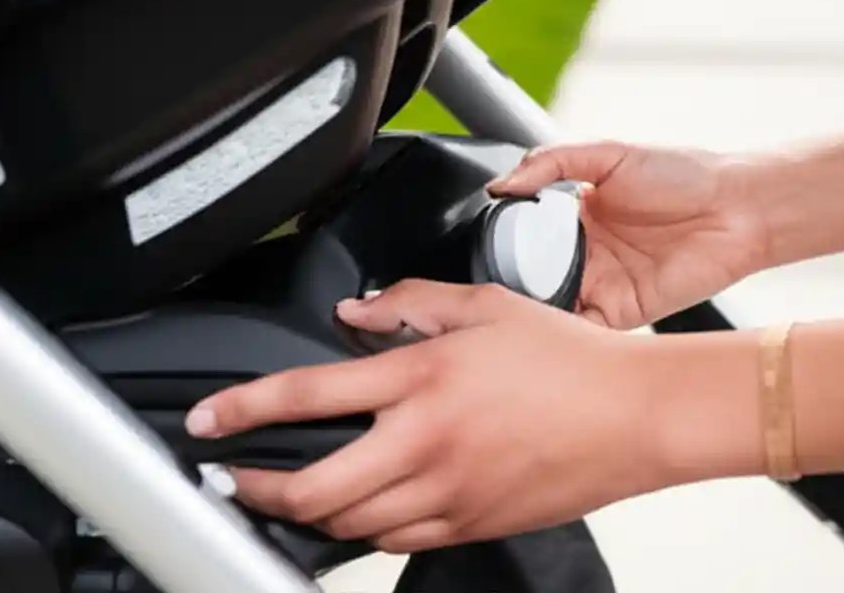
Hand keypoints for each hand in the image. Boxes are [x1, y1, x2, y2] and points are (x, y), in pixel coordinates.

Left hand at [185, 281, 719, 551]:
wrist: (636, 416)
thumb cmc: (570, 360)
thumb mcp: (487, 305)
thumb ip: (410, 302)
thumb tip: (353, 313)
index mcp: (423, 376)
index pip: (307, 396)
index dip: (241, 410)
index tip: (207, 422)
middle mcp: (426, 441)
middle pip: (313, 488)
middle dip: (258, 490)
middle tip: (236, 480)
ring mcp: (448, 492)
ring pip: (349, 525)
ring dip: (310, 514)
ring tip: (295, 495)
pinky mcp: (471, 524)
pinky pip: (396, 542)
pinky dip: (367, 531)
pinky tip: (365, 511)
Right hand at [487, 141, 773, 328]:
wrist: (738, 206)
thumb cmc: (684, 174)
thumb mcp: (610, 153)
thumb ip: (553, 161)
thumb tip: (502, 184)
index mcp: (575, 215)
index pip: (524, 236)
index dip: (501, 245)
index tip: (478, 250)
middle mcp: (585, 253)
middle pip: (531, 277)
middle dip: (509, 286)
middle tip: (485, 290)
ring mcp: (601, 285)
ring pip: (551, 308)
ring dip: (532, 313)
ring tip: (508, 311)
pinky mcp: (623, 312)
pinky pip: (584, 330)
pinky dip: (563, 334)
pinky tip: (545, 329)